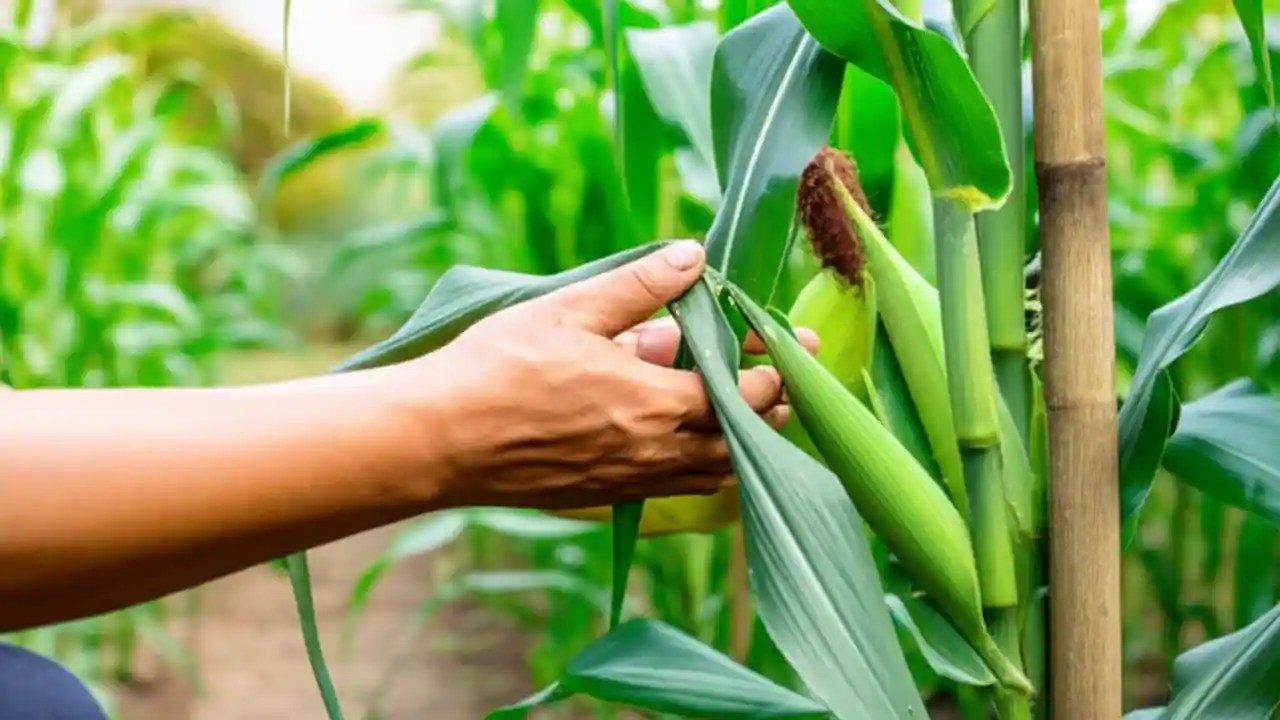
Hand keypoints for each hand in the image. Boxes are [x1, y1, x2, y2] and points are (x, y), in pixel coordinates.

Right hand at [401, 240, 812, 510]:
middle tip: (784, 380)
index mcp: (653, 402)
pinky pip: (675, 487)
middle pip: (740, 439)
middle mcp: (653, 452)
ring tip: (748, 412)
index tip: (792, 345)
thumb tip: (694, 255)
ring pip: (712, 471)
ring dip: (738, 442)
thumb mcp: (570, 308)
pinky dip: (700, 465)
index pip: (743, 392)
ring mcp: (630, 481)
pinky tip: (687, 441)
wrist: (437, 441)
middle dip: (769, 408)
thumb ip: (640, 285)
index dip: (773, 368)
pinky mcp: (604, 497)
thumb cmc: (498, 368)